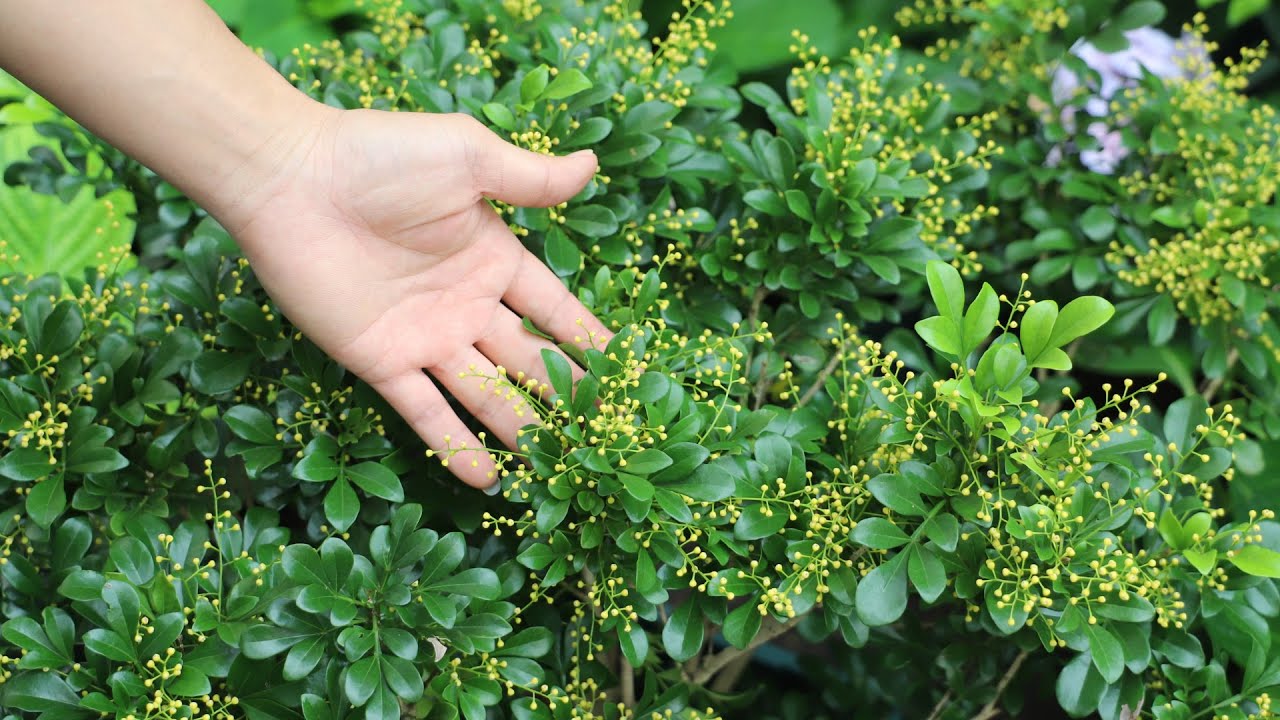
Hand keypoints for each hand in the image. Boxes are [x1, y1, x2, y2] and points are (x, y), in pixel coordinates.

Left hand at [221, 107, 608, 489]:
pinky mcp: (381, 361)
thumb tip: (594, 164)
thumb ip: (529, 178)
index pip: (554, 310)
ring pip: (486, 393)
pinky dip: (453, 446)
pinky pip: (424, 413)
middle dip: (565, 394)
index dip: (588, 338)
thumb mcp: (467, 156)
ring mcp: (425, 337)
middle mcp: (466, 304)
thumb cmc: (380, 157)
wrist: (291, 180)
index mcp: (494, 257)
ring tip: (558, 466)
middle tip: (604, 433)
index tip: (624, 371)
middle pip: (528, 360)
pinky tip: (487, 479)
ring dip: (520, 428)